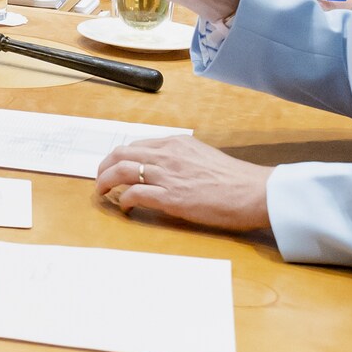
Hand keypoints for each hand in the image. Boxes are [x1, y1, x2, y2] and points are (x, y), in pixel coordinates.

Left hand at [95, 135, 271, 230]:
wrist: (252, 191)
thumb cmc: (233, 178)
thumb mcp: (202, 156)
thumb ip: (180, 157)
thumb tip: (165, 167)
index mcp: (175, 143)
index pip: (136, 146)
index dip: (119, 157)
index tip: (114, 167)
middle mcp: (167, 155)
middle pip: (121, 154)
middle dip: (104, 167)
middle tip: (100, 179)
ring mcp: (167, 175)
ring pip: (122, 172)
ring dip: (105, 182)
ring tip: (102, 192)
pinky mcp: (170, 197)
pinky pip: (134, 195)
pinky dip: (123, 201)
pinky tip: (124, 208)